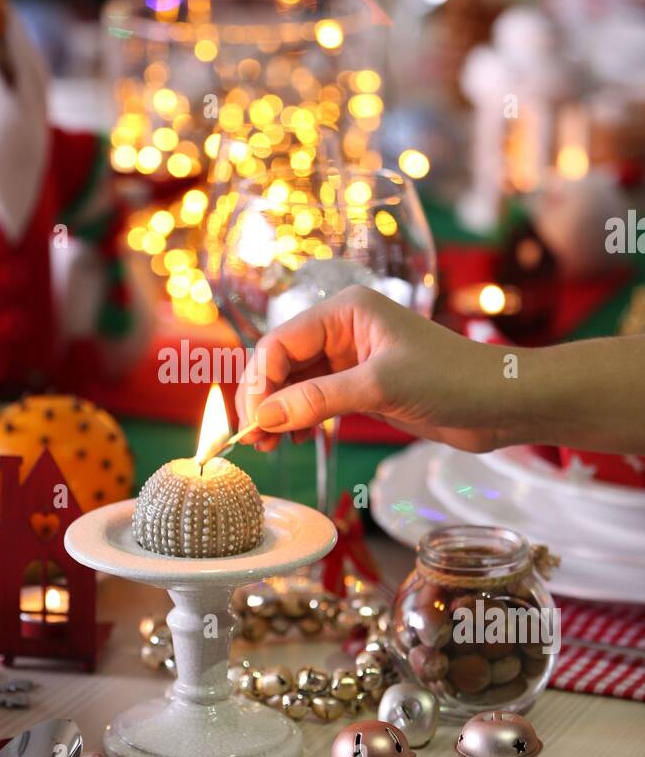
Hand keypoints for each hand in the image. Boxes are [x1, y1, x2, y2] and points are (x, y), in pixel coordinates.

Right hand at [236, 286, 506, 453]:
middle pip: (282, 362)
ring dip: (278, 412)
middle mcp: (343, 328)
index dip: (259, 383)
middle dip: (264, 400)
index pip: (280, 343)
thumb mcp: (380, 387)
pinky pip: (316, 398)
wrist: (502, 403)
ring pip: (296, 382)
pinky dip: (300, 417)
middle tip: (254, 441)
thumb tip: (264, 416)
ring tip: (269, 445)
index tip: (253, 423)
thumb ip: (318, 400)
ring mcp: (352, 358)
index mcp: (345, 311)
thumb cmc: (453, 381)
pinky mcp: (363, 385)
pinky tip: (295, 438)